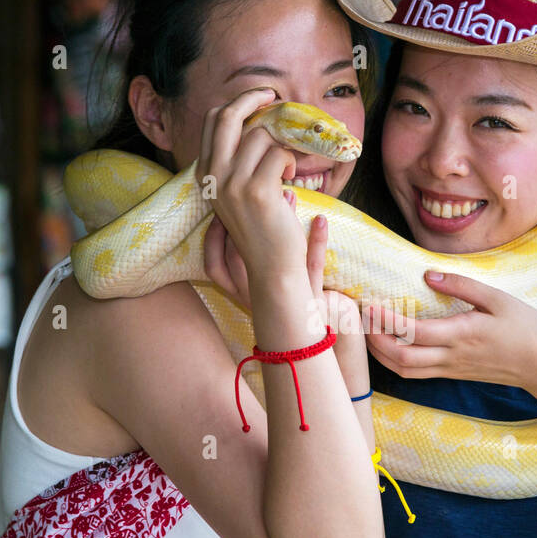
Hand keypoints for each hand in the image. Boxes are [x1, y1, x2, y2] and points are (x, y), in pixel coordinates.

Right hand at [195, 88, 305, 284]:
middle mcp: (214, 177)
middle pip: (227, 116)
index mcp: (206, 175)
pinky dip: (291, 162)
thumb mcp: (240, 193)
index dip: (239, 104)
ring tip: (288, 168)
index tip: (262, 100)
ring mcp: (233, 184)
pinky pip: (279, 154)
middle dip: (253, 99)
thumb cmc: (263, 229)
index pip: (213, 121)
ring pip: (261, 136)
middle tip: (275, 97)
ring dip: (282, 145)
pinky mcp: (257, 191)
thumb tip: (260, 121)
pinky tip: (291, 180)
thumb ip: (240, 161)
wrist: (272, 268)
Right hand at [206, 209, 368, 391]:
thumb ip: (245, 254)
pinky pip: (313, 269)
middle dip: (248, 218)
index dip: (215, 235)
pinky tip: (321, 220)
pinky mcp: (311, 299)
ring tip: (290, 195)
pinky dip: (318, 243)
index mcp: (240, 293)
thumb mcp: (253, 288)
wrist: (305, 347)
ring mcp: (284, 296)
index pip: (215, 264)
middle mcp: (257, 295)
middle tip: (260, 190)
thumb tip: (241, 216)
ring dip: (283, 223)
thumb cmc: (278, 309)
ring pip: (277, 260)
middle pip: (242, 256)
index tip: (224, 208)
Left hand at [362, 269, 536, 394]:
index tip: (369, 304)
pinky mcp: (451, 374)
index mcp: (462, 335)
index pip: (414, 332)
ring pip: (404, 370)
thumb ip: (462, 285)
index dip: (386, 321)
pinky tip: (387, 345)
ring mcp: (450, 369)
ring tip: (367, 331)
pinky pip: (415, 374)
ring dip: (380, 354)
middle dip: (374, 341)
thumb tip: (428, 275)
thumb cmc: (524, 327)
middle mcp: (451, 357)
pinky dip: (395, 361)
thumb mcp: (498, 299)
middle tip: (360, 318)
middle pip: (401, 358)